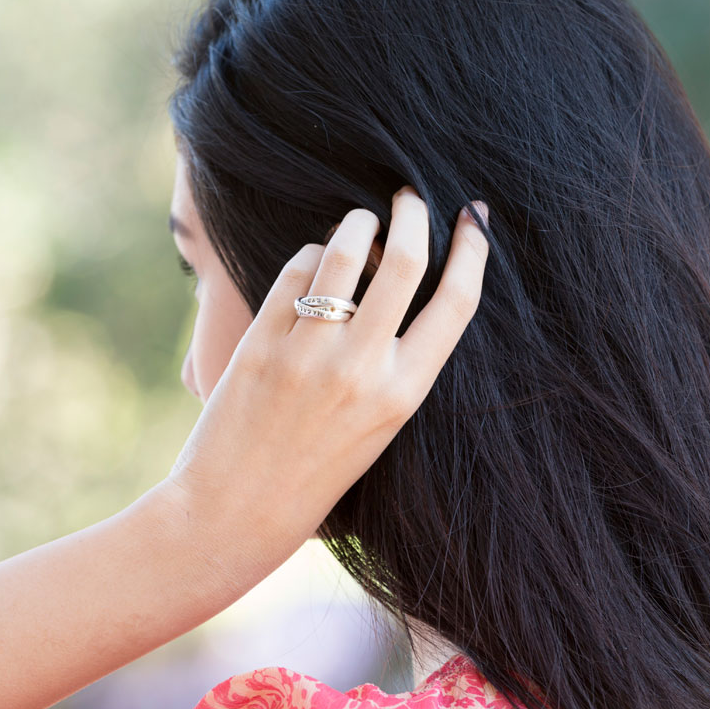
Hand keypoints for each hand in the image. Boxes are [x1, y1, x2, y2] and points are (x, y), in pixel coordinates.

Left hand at [167, 186, 489, 557]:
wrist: (235, 511)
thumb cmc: (314, 475)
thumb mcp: (376, 427)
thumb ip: (393, 362)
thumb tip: (396, 283)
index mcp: (403, 394)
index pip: (457, 304)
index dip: (473, 251)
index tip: (475, 218)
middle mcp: (361, 367)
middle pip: (405, 260)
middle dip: (414, 213)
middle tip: (409, 197)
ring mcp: (308, 352)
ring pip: (346, 251)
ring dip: (359, 222)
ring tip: (361, 219)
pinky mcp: (260, 341)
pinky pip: (296, 272)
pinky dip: (311, 257)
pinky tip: (314, 265)